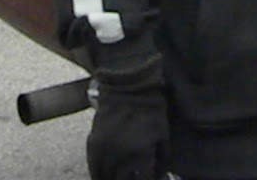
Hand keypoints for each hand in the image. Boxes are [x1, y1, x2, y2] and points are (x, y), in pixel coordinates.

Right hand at [87, 58, 168, 179]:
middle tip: (134, 176)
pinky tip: (103, 176)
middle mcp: (119, 155)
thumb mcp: (163, 134)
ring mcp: (104, 150)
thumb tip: (159, 175)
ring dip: (112, 179)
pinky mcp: (93, 143)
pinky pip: (93, 166)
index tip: (147, 178)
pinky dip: (98, 174)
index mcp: (140, 154)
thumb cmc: (150, 108)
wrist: (128, 85)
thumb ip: (162, 159)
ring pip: (105, 177)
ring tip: (118, 178)